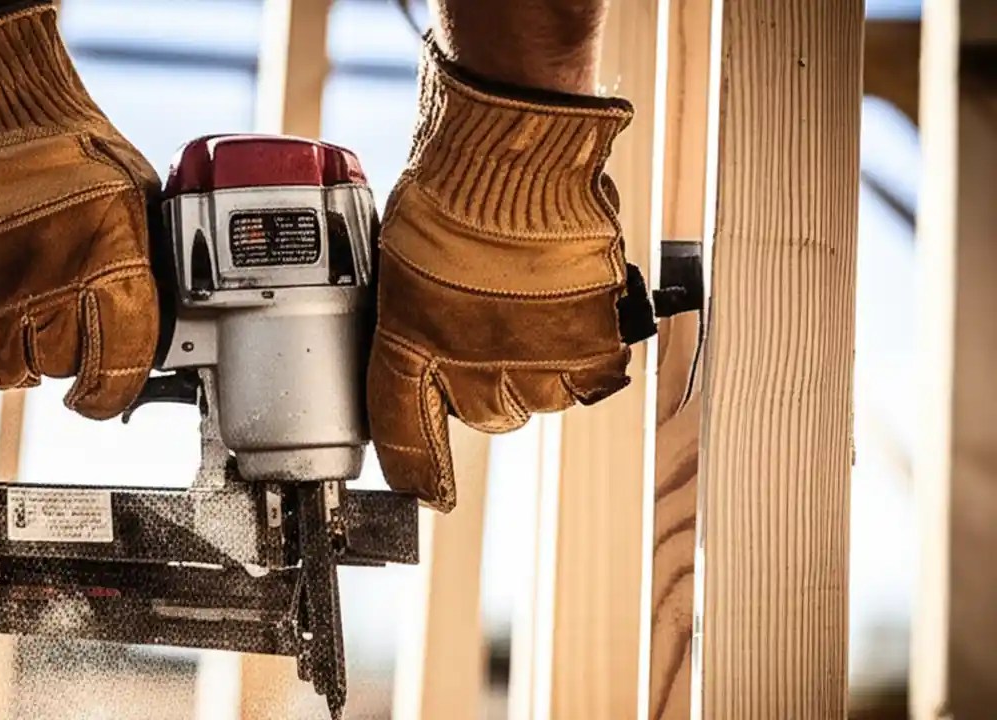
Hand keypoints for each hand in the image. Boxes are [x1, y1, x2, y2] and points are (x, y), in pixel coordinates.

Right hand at [0, 6, 158, 422]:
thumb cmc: (71, 140)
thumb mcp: (138, 197)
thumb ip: (147, 257)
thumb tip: (161, 306)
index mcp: (114, 267)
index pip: (122, 364)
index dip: (114, 391)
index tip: (105, 398)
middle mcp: (55, 290)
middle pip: (64, 367)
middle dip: (68, 361)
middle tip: (63, 340)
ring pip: (10, 373)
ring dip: (19, 364)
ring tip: (21, 336)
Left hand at [368, 41, 634, 511]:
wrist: (516, 151)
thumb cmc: (454, 180)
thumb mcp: (407, 248)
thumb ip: (419, 301)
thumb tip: (436, 318)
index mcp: (409, 335)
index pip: (402, 426)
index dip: (415, 469)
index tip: (426, 494)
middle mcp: (466, 360)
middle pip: (485, 414)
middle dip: (489, 384)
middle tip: (498, 336)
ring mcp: (530, 356)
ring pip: (543, 401)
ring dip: (542, 371)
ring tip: (542, 316)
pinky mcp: (587, 341)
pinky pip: (594, 381)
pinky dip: (590, 362)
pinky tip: (583, 325)